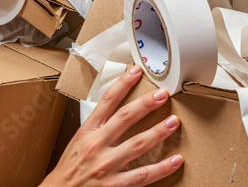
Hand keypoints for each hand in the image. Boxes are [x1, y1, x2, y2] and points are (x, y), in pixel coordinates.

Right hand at [41, 65, 182, 186]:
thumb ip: (98, 126)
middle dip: (146, 104)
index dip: (123, 84)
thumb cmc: (70, 168)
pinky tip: (177, 159)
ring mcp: (106, 165)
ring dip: (159, 132)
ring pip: (138, 144)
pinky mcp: (115, 185)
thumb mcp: (79, 140)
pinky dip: (163, 167)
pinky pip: (144, 175)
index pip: (106, 101)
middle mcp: (97, 145)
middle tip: (163, 94)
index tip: (137, 71)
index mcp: (88, 131)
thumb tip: (118, 109)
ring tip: (174, 122)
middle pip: (125, 118)